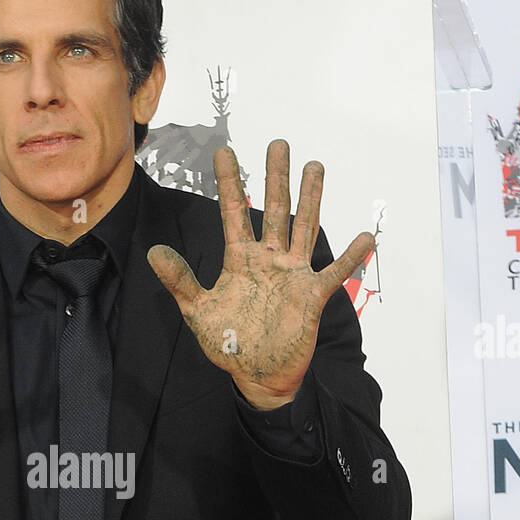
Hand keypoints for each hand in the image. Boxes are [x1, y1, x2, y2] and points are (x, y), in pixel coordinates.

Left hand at [147, 141, 372, 409]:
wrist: (257, 375)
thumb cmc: (228, 344)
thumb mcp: (198, 312)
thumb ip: (180, 281)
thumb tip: (154, 252)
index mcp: (240, 260)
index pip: (233, 213)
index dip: (228, 183)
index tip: (224, 152)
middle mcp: (268, 260)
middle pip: (272, 209)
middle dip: (275, 178)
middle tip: (277, 143)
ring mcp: (292, 275)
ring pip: (303, 228)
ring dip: (310, 199)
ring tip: (314, 166)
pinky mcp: (311, 296)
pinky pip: (334, 273)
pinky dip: (350, 258)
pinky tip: (365, 238)